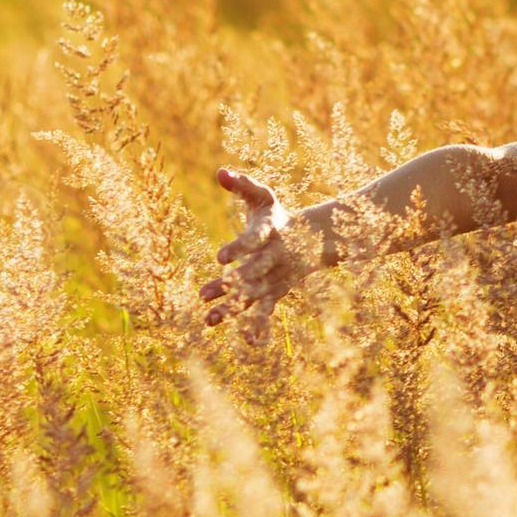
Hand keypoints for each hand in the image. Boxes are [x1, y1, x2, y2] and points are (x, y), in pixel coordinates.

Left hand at [200, 167, 314, 341]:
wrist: (314, 240)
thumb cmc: (278, 216)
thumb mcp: (262, 198)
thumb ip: (242, 185)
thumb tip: (220, 172)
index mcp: (270, 233)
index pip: (253, 240)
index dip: (238, 248)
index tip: (219, 258)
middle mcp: (274, 257)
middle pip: (251, 272)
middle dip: (228, 285)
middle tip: (203, 295)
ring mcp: (276, 277)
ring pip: (254, 295)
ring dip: (232, 308)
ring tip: (208, 320)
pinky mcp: (276, 292)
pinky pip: (266, 311)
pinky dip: (260, 327)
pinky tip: (249, 344)